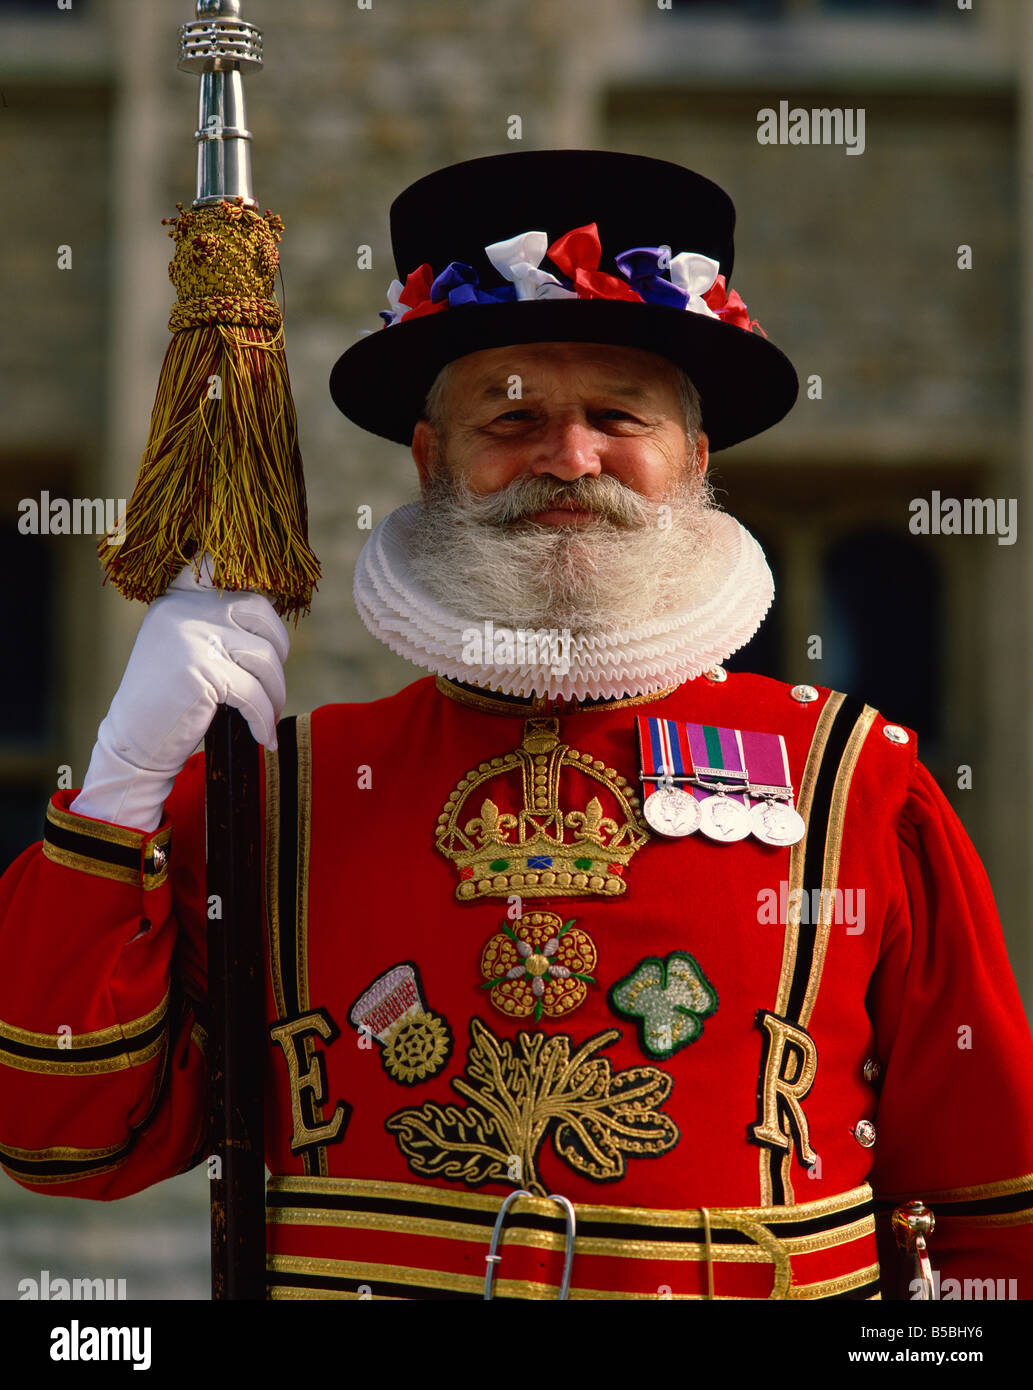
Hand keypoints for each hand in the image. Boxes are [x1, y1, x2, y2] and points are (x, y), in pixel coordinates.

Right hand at [70, 557, 289, 832]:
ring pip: (264, 655)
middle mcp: (184, 609)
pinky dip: (264, 718)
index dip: (255, 580)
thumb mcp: (185, 644)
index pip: (223, 565)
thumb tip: (275, 607)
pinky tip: (264, 736)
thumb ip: (217, 621)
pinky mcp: (201, 671)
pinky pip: (254, 693)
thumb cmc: (169, 697)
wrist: (133, 741)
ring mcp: (192, 637)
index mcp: (179, 597)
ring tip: (268, 714)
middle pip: (261, 611)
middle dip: (278, 649)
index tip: (268, 610)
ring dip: (275, 691)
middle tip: (271, 681)